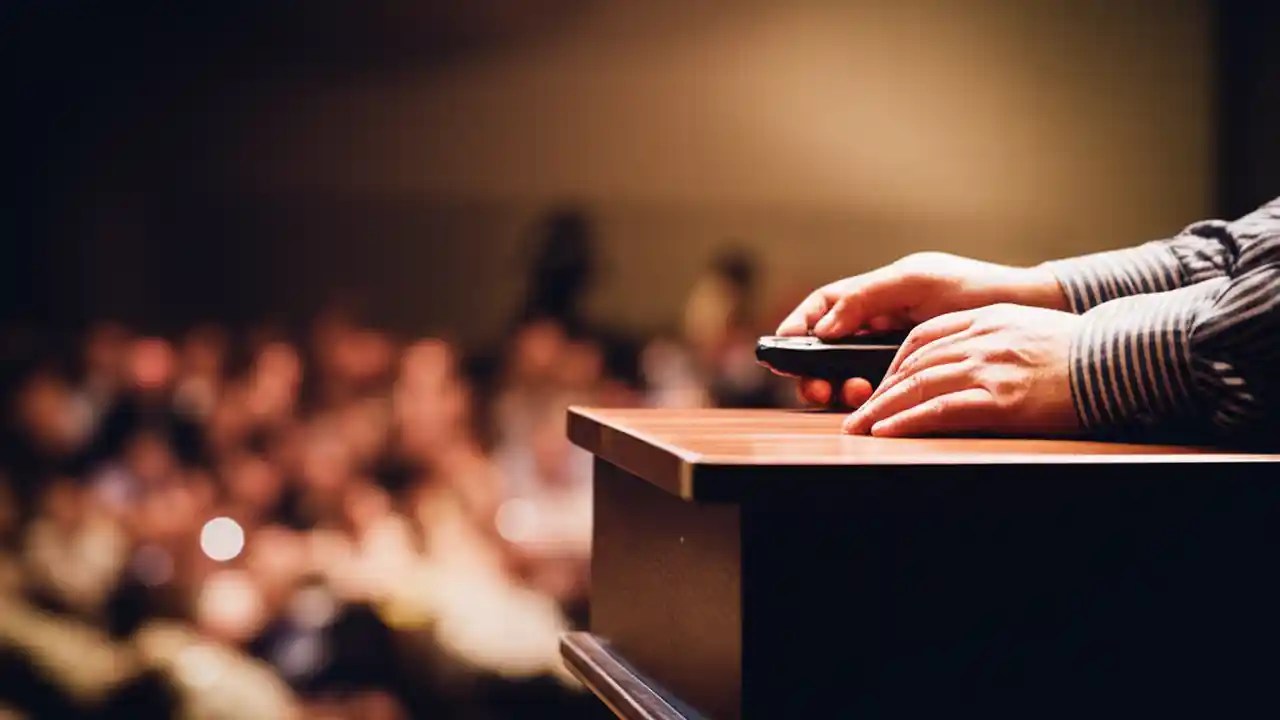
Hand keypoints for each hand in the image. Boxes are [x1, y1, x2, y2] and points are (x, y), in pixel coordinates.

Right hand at [775, 252, 1068, 406]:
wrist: (1023, 310)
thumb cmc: (973, 287)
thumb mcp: (916, 280)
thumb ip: (867, 296)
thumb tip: (824, 327)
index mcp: (872, 296)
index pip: (820, 309)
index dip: (796, 328)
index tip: (781, 349)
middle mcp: (876, 325)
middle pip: (824, 349)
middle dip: (811, 370)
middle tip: (816, 388)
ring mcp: (892, 352)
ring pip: (845, 373)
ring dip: (837, 386)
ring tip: (851, 393)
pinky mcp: (911, 376)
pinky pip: (876, 389)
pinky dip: (867, 397)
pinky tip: (873, 398)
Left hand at [841, 304, 1080, 436]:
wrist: (1119, 360)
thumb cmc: (1080, 351)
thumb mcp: (1028, 328)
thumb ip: (993, 337)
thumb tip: (964, 362)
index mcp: (987, 318)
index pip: (922, 336)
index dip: (893, 363)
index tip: (880, 384)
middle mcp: (981, 339)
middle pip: (912, 364)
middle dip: (877, 392)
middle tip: (855, 414)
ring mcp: (989, 368)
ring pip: (918, 387)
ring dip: (881, 410)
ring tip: (860, 428)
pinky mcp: (1001, 399)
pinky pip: (940, 411)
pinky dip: (908, 422)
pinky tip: (888, 432)